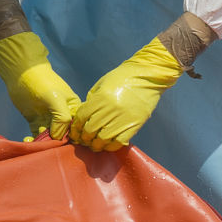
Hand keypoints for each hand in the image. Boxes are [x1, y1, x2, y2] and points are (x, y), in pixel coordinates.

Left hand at [0, 32, 82, 140]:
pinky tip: (28, 140)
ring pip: (49, 138)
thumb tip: (58, 137)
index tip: (59, 143)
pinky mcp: (36, 122)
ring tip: (34, 142)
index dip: (69, 138)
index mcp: (74, 110)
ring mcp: (49, 120)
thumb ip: (62, 118)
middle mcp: (64, 117)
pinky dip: (34, 141)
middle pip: (63, 136)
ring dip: (43, 143)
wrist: (20, 73)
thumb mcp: (55, 98)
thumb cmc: (42, 82)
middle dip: (54, 143)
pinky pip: (37, 136)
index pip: (76, 130)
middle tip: (44, 144)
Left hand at [69, 38, 183, 151]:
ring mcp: (123, 118)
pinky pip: (120, 141)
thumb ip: (91, 101)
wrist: (147, 75)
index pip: (82, 118)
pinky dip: (111, 146)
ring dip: (96, 145)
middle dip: (84, 138)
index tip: (74, 133)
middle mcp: (111, 109)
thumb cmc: (122, 77)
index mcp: (100, 98)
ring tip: (94, 145)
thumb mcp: (101, 85)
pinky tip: (107, 145)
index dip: (76, 128)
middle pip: (90, 130)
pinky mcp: (135, 124)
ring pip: (103, 139)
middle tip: (83, 141)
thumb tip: (83, 118)